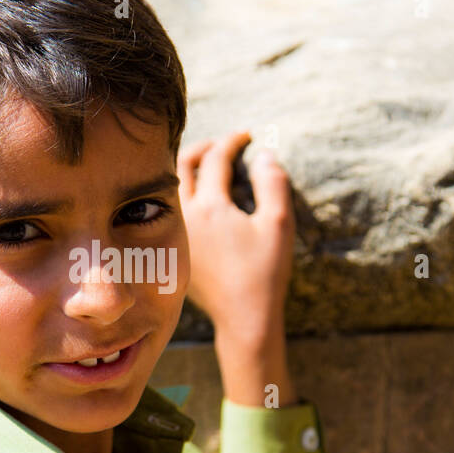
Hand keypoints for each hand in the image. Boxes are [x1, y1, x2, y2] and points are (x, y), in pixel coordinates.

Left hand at [177, 130, 295, 346]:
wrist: (243, 317)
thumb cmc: (264, 272)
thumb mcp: (279, 224)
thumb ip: (273, 183)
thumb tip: (264, 154)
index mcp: (211, 206)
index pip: (216, 158)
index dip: (233, 141)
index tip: (247, 136)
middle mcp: (186, 216)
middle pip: (183, 164)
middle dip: (204, 148)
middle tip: (222, 145)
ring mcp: (178, 232)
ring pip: (174, 187)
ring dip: (190, 169)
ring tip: (208, 167)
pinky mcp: (177, 247)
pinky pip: (174, 208)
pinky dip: (186, 193)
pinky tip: (203, 199)